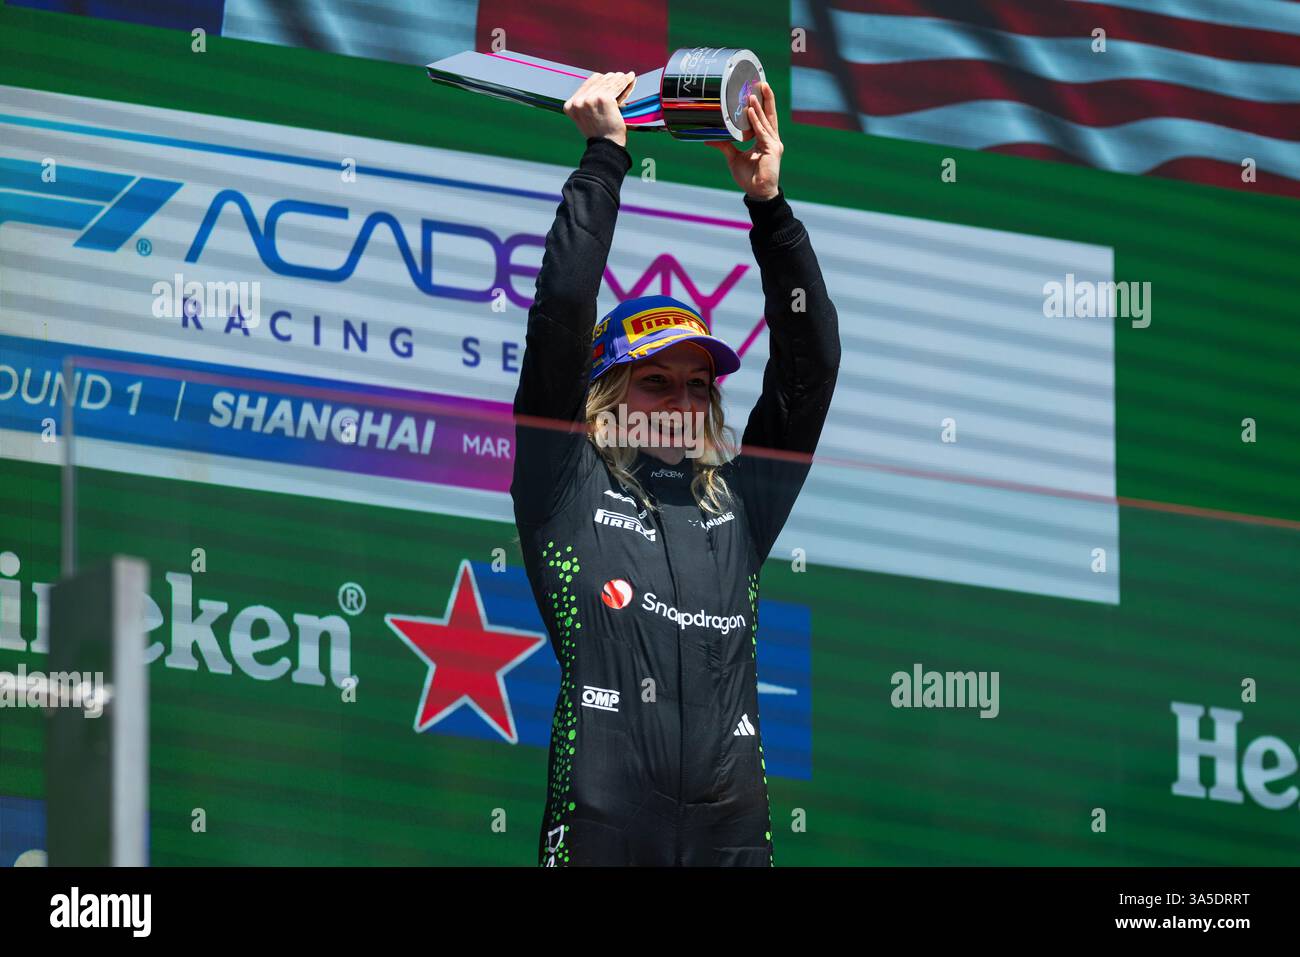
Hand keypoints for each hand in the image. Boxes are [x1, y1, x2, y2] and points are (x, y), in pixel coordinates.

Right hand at [564, 71, 635, 148]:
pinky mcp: (603, 99)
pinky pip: (617, 86)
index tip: (612, 80)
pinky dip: (625, 82)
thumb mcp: (588, 116)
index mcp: (570, 105)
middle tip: (623, 78)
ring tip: (628, 77)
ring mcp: (590, 99)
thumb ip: (589, 101)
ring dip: (620, 78)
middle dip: (612, 79)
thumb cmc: (602, 134)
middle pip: (598, 80)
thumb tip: (603, 79)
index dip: (602, 80)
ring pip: (609, 81)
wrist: (607, 147)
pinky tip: (631, 78)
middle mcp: (578, 101)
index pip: (588, 83)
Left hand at [707, 81, 781, 199]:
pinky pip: (762, 132)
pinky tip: (750, 112)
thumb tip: (710, 138)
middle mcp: (771, 139)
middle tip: (762, 82)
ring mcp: (773, 144)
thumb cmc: (748, 177)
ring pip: (764, 121)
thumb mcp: (733, 157)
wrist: (757, 192)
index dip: (762, 104)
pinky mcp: (772, 149)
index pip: (764, 118)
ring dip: (758, 107)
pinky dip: (756, 122)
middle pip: (770, 115)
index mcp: (765, 140)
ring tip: (752, 94)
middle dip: (767, 98)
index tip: (757, 90)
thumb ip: (725, 145)